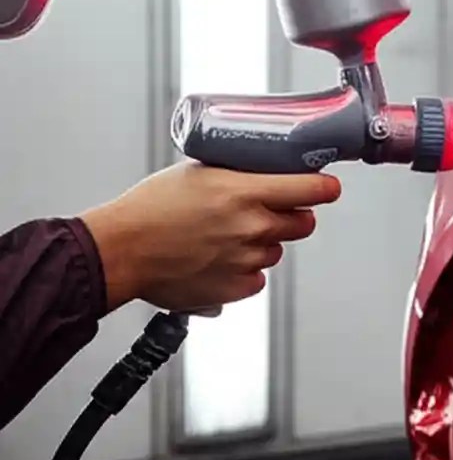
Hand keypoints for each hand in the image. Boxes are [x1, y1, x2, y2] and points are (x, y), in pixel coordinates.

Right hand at [80, 161, 341, 311]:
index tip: (327, 187)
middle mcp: (252, 227)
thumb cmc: (150, 208)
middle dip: (292, 215)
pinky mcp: (235, 288)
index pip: (313, 190)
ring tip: (224, 235)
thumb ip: (239, 175)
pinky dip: (244, 269)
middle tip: (267, 210)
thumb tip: (267, 171)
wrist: (119, 250)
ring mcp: (246, 260)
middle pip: (304, 222)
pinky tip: (217, 258)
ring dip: (262, 243)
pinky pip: (257, 277)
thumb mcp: (199, 171)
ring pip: (277, 250)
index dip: (324, 188)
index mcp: (245, 192)